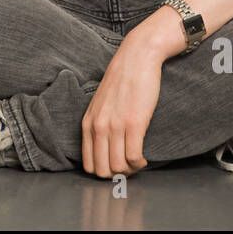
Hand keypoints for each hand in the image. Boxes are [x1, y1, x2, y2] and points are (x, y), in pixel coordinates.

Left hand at [82, 38, 162, 177]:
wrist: (137, 58)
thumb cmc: (122, 81)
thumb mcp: (100, 104)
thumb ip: (99, 125)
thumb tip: (105, 150)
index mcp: (88, 123)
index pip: (89, 165)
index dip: (104, 172)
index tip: (117, 167)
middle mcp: (98, 127)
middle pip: (103, 171)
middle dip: (118, 176)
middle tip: (129, 167)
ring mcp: (115, 126)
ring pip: (119, 167)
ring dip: (131, 171)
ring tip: (138, 162)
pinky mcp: (134, 123)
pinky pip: (134, 158)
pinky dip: (140, 164)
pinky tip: (145, 158)